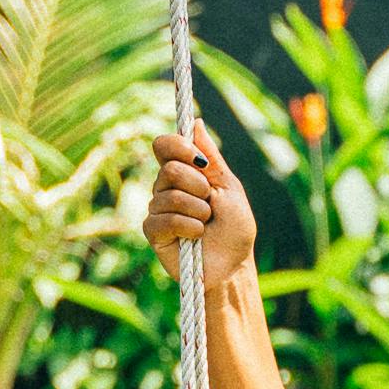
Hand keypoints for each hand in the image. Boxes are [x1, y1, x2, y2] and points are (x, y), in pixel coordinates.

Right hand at [144, 126, 256, 291]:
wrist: (234, 264)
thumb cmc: (234, 227)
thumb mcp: (228, 186)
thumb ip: (211, 158)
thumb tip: (196, 124)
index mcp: (184, 172)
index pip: (165, 146)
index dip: (178, 146)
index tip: (198, 159)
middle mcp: (166, 188)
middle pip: (170, 169)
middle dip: (198, 186)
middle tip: (210, 203)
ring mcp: (158, 209)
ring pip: (169, 196)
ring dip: (198, 211)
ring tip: (206, 223)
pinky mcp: (154, 232)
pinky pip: (165, 219)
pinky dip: (189, 226)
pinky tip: (196, 235)